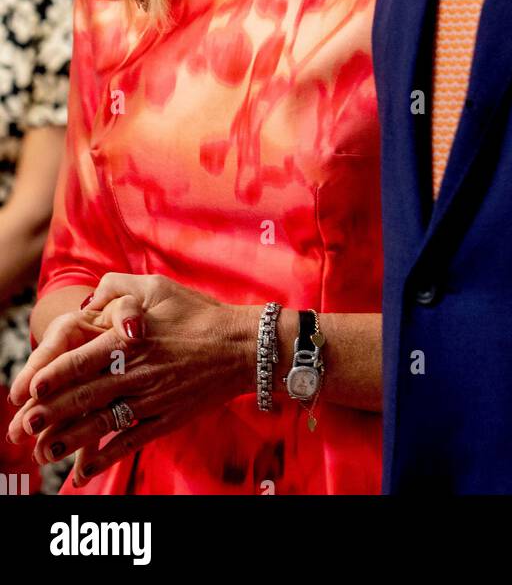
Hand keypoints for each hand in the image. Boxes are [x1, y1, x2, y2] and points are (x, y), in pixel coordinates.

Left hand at [6, 272, 259, 485]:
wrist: (242, 347)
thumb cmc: (200, 313)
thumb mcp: (160, 287)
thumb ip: (121, 287)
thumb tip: (91, 298)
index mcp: (132, 340)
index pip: (84, 361)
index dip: (55, 376)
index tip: (31, 388)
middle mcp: (138, 373)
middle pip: (86, 396)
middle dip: (51, 412)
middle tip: (23, 425)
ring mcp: (152, 399)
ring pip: (103, 423)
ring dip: (70, 439)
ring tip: (43, 450)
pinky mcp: (166, 419)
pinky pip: (130, 442)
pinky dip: (106, 457)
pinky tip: (84, 470)